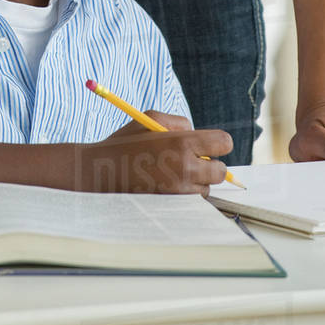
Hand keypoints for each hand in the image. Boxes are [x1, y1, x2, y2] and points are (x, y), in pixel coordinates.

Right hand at [76, 113, 232, 193]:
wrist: (101, 171)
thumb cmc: (126, 141)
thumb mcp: (151, 118)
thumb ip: (180, 123)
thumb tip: (197, 133)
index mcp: (182, 142)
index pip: (223, 143)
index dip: (219, 143)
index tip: (212, 145)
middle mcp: (185, 168)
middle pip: (221, 171)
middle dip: (211, 165)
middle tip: (195, 161)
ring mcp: (179, 190)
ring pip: (206, 189)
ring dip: (197, 182)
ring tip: (174, 173)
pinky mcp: (173, 206)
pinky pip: (192, 201)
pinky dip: (186, 194)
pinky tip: (168, 184)